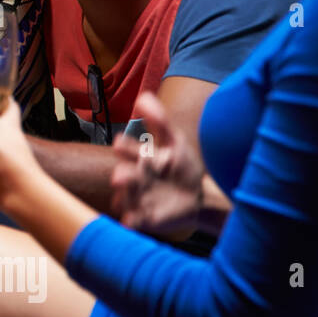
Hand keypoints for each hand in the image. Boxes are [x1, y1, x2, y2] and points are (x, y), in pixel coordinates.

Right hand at [111, 91, 214, 239]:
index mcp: (141, 158)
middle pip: (125, 176)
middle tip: (121, 176)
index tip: (120, 143)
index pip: (128, 151)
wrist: (198, 197)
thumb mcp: (174, 142)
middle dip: (123, 176)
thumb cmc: (181, 166)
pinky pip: (134, 220)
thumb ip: (159, 121)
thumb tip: (144, 96)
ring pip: (126, 198)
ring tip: (128, 201)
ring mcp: (138, 198)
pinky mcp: (145, 218)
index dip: (125, 148)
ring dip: (125, 197)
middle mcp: (135, 178)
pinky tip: (130, 220)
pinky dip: (130, 220)